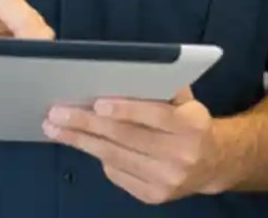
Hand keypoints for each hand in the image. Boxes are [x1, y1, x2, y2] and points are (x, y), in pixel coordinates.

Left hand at [44, 87, 227, 204]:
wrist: (212, 163)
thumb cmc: (187, 122)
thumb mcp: (184, 100)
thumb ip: (159, 86)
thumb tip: (119, 72)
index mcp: (192, 125)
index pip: (155, 115)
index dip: (125, 109)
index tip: (97, 104)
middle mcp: (183, 154)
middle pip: (125, 137)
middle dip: (86, 124)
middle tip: (56, 113)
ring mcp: (168, 179)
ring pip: (114, 156)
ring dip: (80, 141)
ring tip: (54, 128)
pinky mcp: (154, 195)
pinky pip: (116, 173)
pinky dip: (96, 157)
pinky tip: (80, 143)